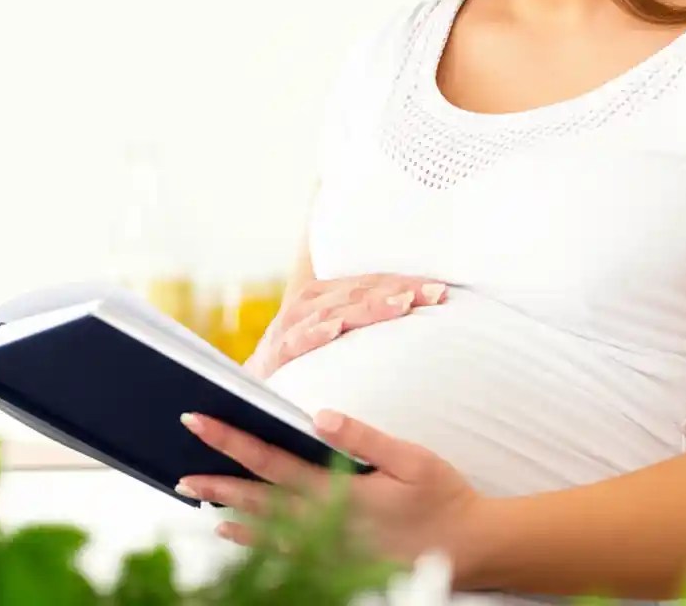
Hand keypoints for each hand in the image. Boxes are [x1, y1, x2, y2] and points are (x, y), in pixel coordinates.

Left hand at [176, 411, 484, 575]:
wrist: (470, 549)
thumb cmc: (443, 497)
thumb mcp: (412, 459)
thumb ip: (363, 438)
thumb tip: (319, 416)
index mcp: (340, 490)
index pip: (272, 461)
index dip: (232, 440)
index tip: (199, 423)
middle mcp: (326, 523)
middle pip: (259, 498)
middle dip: (217, 481)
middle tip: (180, 471)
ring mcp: (328, 547)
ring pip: (265, 529)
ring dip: (228, 511)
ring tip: (196, 496)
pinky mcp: (335, 562)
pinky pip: (282, 553)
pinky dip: (252, 540)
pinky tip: (232, 530)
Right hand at [244, 275, 447, 379]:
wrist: (244, 403)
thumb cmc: (299, 372)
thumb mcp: (334, 347)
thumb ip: (364, 329)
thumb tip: (416, 318)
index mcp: (322, 300)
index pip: (369, 285)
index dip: (404, 283)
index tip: (441, 290)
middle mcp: (303, 309)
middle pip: (355, 292)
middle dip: (396, 290)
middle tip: (434, 293)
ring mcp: (285, 332)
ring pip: (329, 311)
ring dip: (365, 306)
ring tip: (401, 304)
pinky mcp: (269, 360)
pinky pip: (292, 344)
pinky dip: (312, 333)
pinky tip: (335, 330)